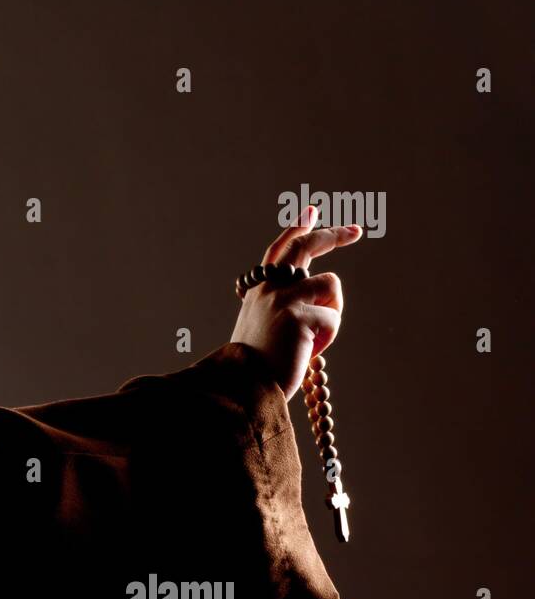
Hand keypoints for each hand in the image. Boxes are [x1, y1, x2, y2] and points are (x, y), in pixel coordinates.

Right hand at [230, 205, 362, 400]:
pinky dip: (328, 337)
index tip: (312, 211)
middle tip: (356, 230)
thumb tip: (320, 292)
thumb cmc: (256, 368)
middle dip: (333, 234)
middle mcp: (268, 288)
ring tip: (311, 340)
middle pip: (306, 246)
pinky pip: (333, 317)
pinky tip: (307, 351)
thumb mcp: (262, 328)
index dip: (297, 227)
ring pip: (330, 285)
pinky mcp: (299, 314)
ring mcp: (282, 298)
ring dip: (331, 313)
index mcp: (258, 291)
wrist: (243, 388)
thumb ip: (282, 306)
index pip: (279, 249)